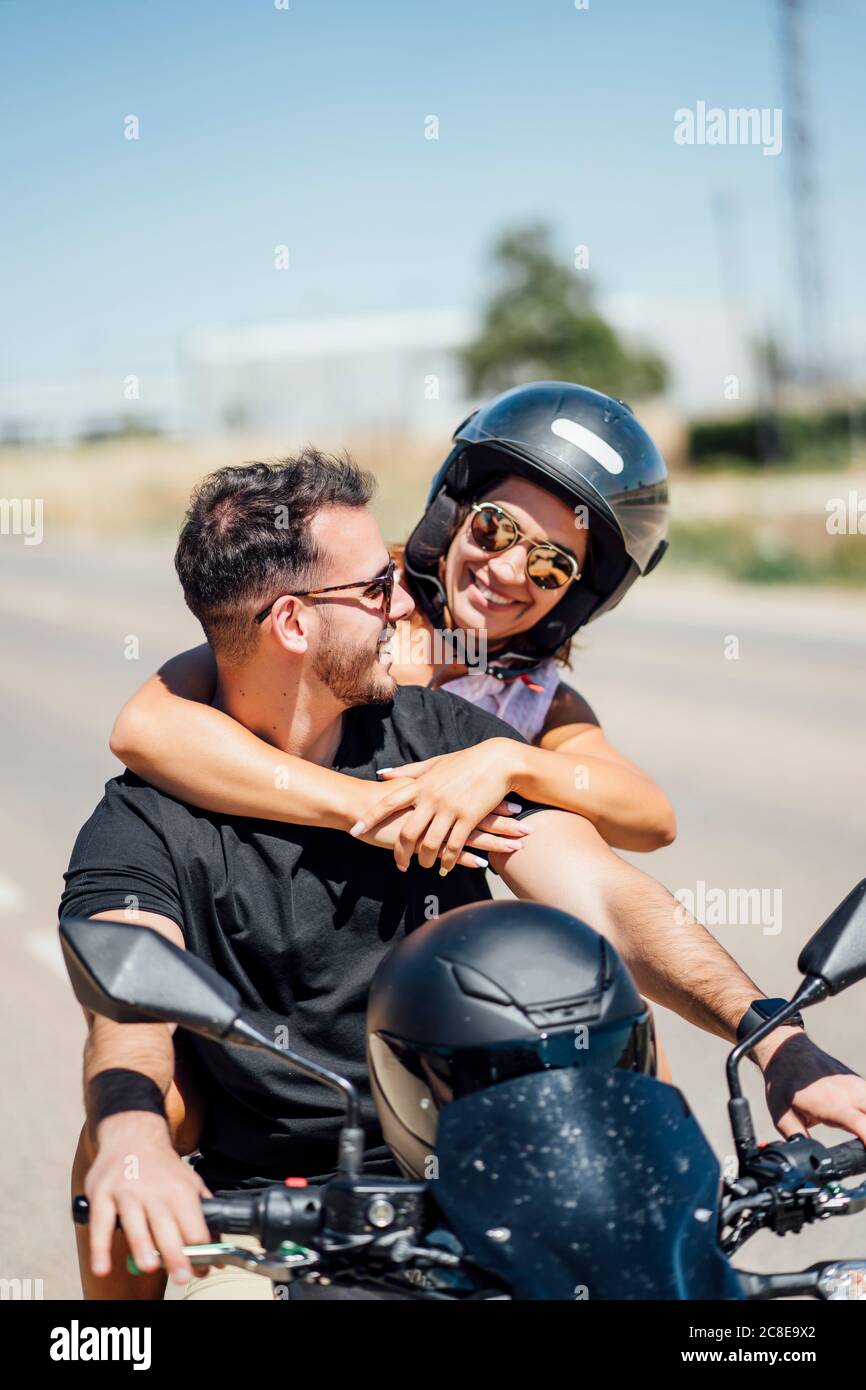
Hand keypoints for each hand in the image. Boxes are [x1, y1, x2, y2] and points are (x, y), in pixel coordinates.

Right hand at [86, 1112, 212, 1285]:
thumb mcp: (189, 1183)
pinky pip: (100, 1224)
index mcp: (179, 1190)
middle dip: (175, 1253)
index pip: (194, 1224)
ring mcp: (126, 1191)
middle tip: (182, 1276)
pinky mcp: (102, 1194)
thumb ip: (202, 1216)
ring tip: (149, 1267)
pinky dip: (99, 1248)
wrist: (132, 1135)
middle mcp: (154, 1190)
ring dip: (142, 1246)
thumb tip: (218, 1252)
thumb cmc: (162, 1168)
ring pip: (135, 1223)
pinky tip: (102, 1267)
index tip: (204, 1270)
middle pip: (167, 1226)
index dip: (201, 1250)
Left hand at [349, 742, 532, 872]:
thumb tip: (384, 773)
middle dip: (401, 852)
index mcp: (421, 785)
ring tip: (424, 866)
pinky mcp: (469, 818)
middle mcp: (432, 798)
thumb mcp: (435, 763)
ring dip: (425, 860)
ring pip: (431, 844)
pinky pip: (454, 846)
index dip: (370, 817)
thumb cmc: (466, 761)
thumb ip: (409, 771)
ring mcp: (450, 809)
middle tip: (399, 864)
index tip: (355, 830)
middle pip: (408, 832)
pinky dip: (448, 861)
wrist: (498, 761)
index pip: (388, 803)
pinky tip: (445, 868)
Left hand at [757, 1031, 865, 1145]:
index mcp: (833, 1104)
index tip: (864, 1154)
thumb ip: (797, 1138)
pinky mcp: (858, 1082)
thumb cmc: (784, 1081)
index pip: (862, 1125)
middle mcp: (850, 1093)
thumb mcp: (782, 1115)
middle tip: (859, 1149)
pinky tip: (860, 1122)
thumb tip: (807, 1158)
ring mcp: (857, 1085)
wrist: (786, 1051)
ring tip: (859, 1134)